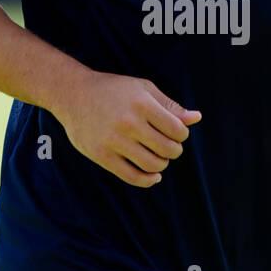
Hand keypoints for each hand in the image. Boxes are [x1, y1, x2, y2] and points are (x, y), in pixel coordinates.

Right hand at [56, 68, 200, 187]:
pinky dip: (148, 180)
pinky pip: (132, 177)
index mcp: (142, 103)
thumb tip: (196, 118)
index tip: (175, 133)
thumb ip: (170, 106)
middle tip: (168, 146)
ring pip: (152, 165)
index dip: (181, 135)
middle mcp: (128, 122)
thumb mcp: (143, 89)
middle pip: (167, 149)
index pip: (177, 130)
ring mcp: (113, 140)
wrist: (73, 94)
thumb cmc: (113, 90)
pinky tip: (154, 176)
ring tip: (158, 157)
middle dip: (174, 151)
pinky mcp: (101, 155)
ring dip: (161, 164)